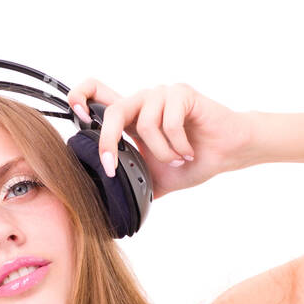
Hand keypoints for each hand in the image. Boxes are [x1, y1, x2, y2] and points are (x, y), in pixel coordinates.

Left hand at [66, 78, 252, 198]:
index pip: (98, 93)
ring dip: (162, 151)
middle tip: (114, 168)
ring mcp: (162, 94)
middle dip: (109, 143)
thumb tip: (107, 209)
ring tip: (178, 158)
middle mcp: (143, 101)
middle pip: (112, 111)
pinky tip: (189, 150)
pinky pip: (169, 122)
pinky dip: (178, 145)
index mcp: (133, 117)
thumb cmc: (193, 161)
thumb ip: (131, 184)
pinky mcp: (182, 93)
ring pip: (145, 123)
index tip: (75, 113)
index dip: (81, 96)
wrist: (227, 153)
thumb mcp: (154, 179)